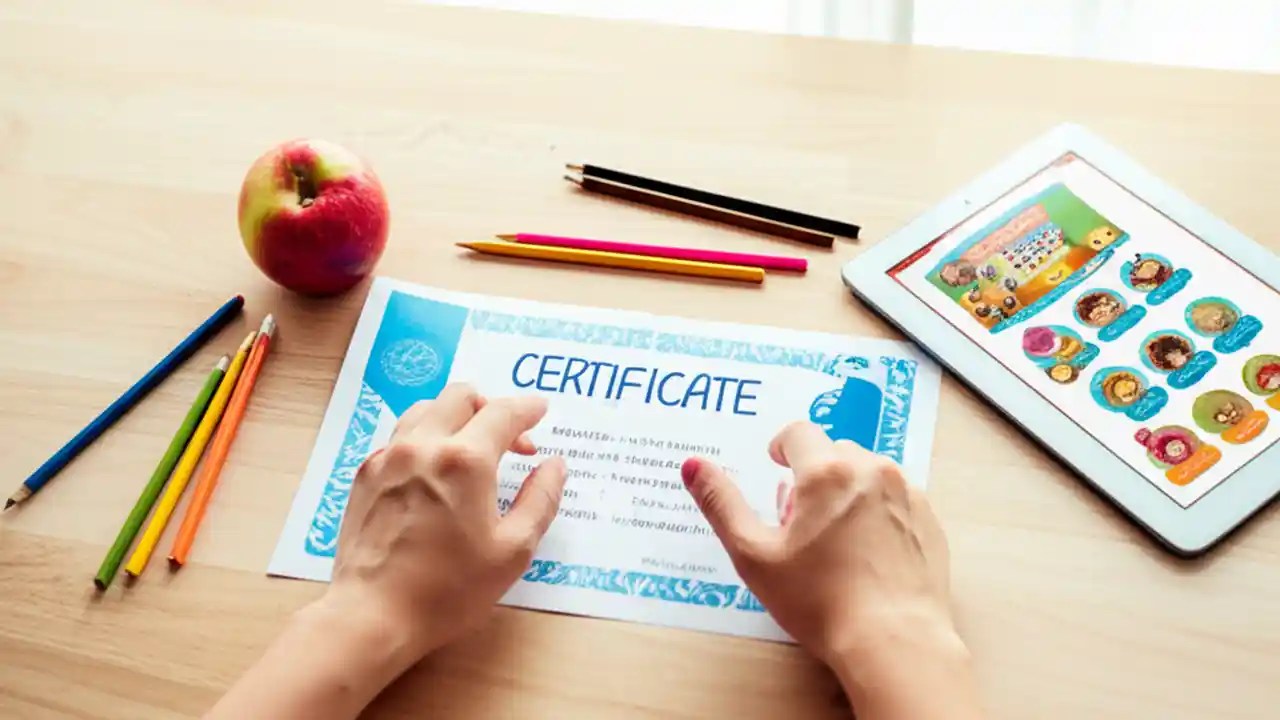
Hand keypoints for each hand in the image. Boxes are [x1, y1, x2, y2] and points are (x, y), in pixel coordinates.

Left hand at [323, 384, 566, 667]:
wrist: (373, 616)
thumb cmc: (449, 590)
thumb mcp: (512, 550)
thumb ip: (541, 500)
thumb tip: (555, 466)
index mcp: (465, 461)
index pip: (503, 412)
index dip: (527, 408)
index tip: (540, 410)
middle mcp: (423, 446)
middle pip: (460, 396)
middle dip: (491, 406)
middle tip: (511, 439)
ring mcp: (388, 458)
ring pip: (425, 410)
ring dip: (455, 416)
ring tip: (471, 447)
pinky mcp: (365, 476)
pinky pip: (400, 437)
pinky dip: (426, 438)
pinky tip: (434, 471)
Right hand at [682, 422, 980, 718]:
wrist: (895, 641)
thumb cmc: (820, 601)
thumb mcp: (754, 555)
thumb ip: (721, 504)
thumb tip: (693, 465)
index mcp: (825, 471)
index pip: (798, 433)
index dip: (781, 447)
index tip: (776, 465)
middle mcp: (872, 470)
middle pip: (834, 452)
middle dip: (814, 474)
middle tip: (801, 518)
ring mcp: (907, 493)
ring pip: (868, 472)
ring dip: (849, 489)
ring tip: (836, 537)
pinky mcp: (930, 519)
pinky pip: (897, 498)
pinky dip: (879, 511)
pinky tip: (868, 552)